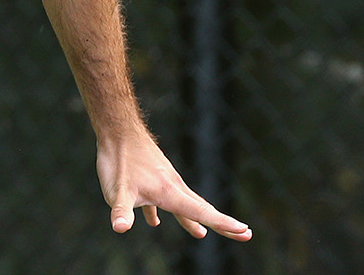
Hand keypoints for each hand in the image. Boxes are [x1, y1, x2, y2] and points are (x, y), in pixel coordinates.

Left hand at [98, 130, 251, 241]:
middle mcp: (173, 186)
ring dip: (194, 219)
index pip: (202, 213)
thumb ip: (121, 210)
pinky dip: (160, 211)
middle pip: (201, 210)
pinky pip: (160, 199)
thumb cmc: (119, 159)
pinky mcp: (152, 176)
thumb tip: (119, 228)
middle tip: (246, 235)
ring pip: (183, 203)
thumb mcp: (117, 189)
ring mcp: (164, 180)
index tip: (245, 231)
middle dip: (222, 224)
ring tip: (202, 233)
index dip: (223, 224)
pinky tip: (154, 221)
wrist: (117, 128)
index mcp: (170, 193)